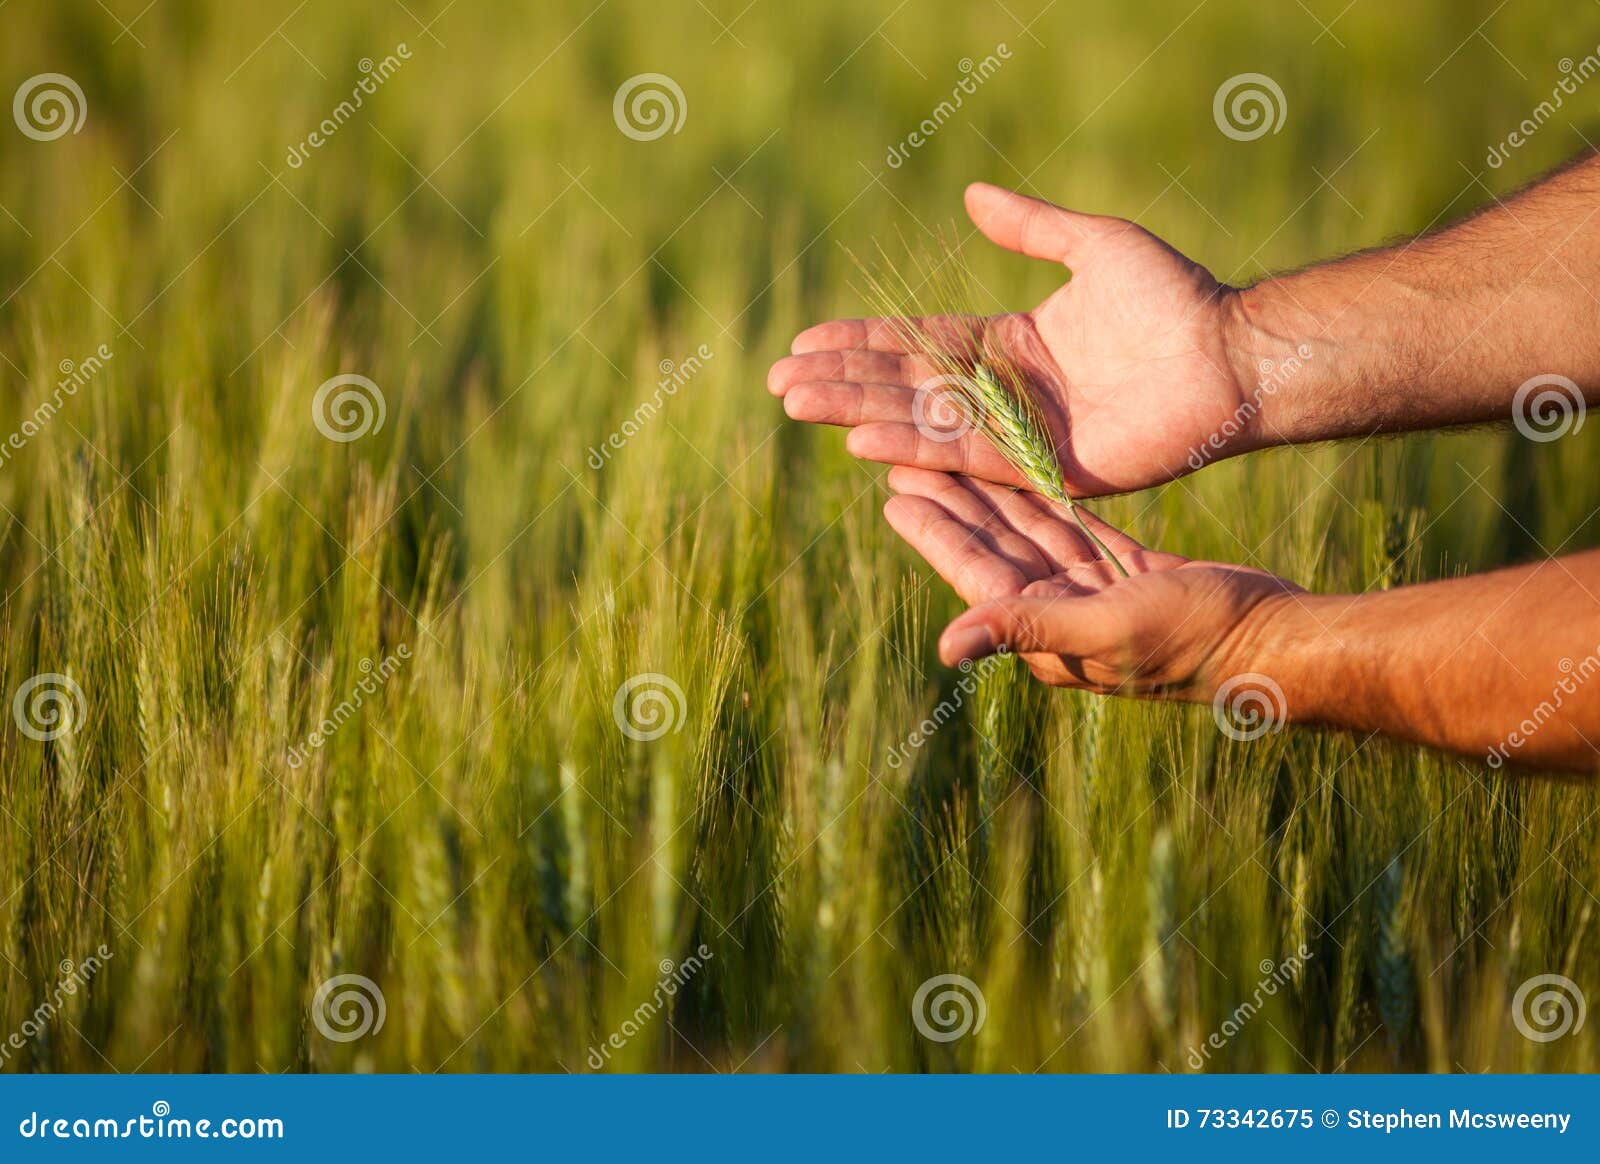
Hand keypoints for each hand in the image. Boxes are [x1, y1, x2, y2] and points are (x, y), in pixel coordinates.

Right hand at [770, 183, 1251, 495]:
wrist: (1230, 353)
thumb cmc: (1174, 297)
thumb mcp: (1093, 245)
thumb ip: (1031, 227)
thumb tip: (971, 194)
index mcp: (1012, 346)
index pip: (918, 346)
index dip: (862, 343)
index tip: (807, 340)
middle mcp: (1007, 394)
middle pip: (906, 386)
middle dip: (842, 383)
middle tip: (779, 381)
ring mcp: (1022, 435)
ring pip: (922, 423)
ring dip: (858, 414)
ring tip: (797, 404)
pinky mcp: (1043, 470)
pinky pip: (967, 459)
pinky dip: (914, 449)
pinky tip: (861, 439)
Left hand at [881, 467, 1301, 698]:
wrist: (1274, 643)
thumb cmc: (1195, 639)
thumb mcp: (1108, 627)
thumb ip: (1029, 628)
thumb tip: (946, 648)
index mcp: (1046, 632)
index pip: (976, 572)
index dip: (937, 532)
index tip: (895, 491)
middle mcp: (1061, 615)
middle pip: (996, 549)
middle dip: (954, 505)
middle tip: (905, 458)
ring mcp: (1095, 595)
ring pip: (1031, 534)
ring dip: (993, 498)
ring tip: (951, 458)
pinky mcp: (1129, 574)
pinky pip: (1075, 530)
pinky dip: (1047, 502)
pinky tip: (1023, 473)